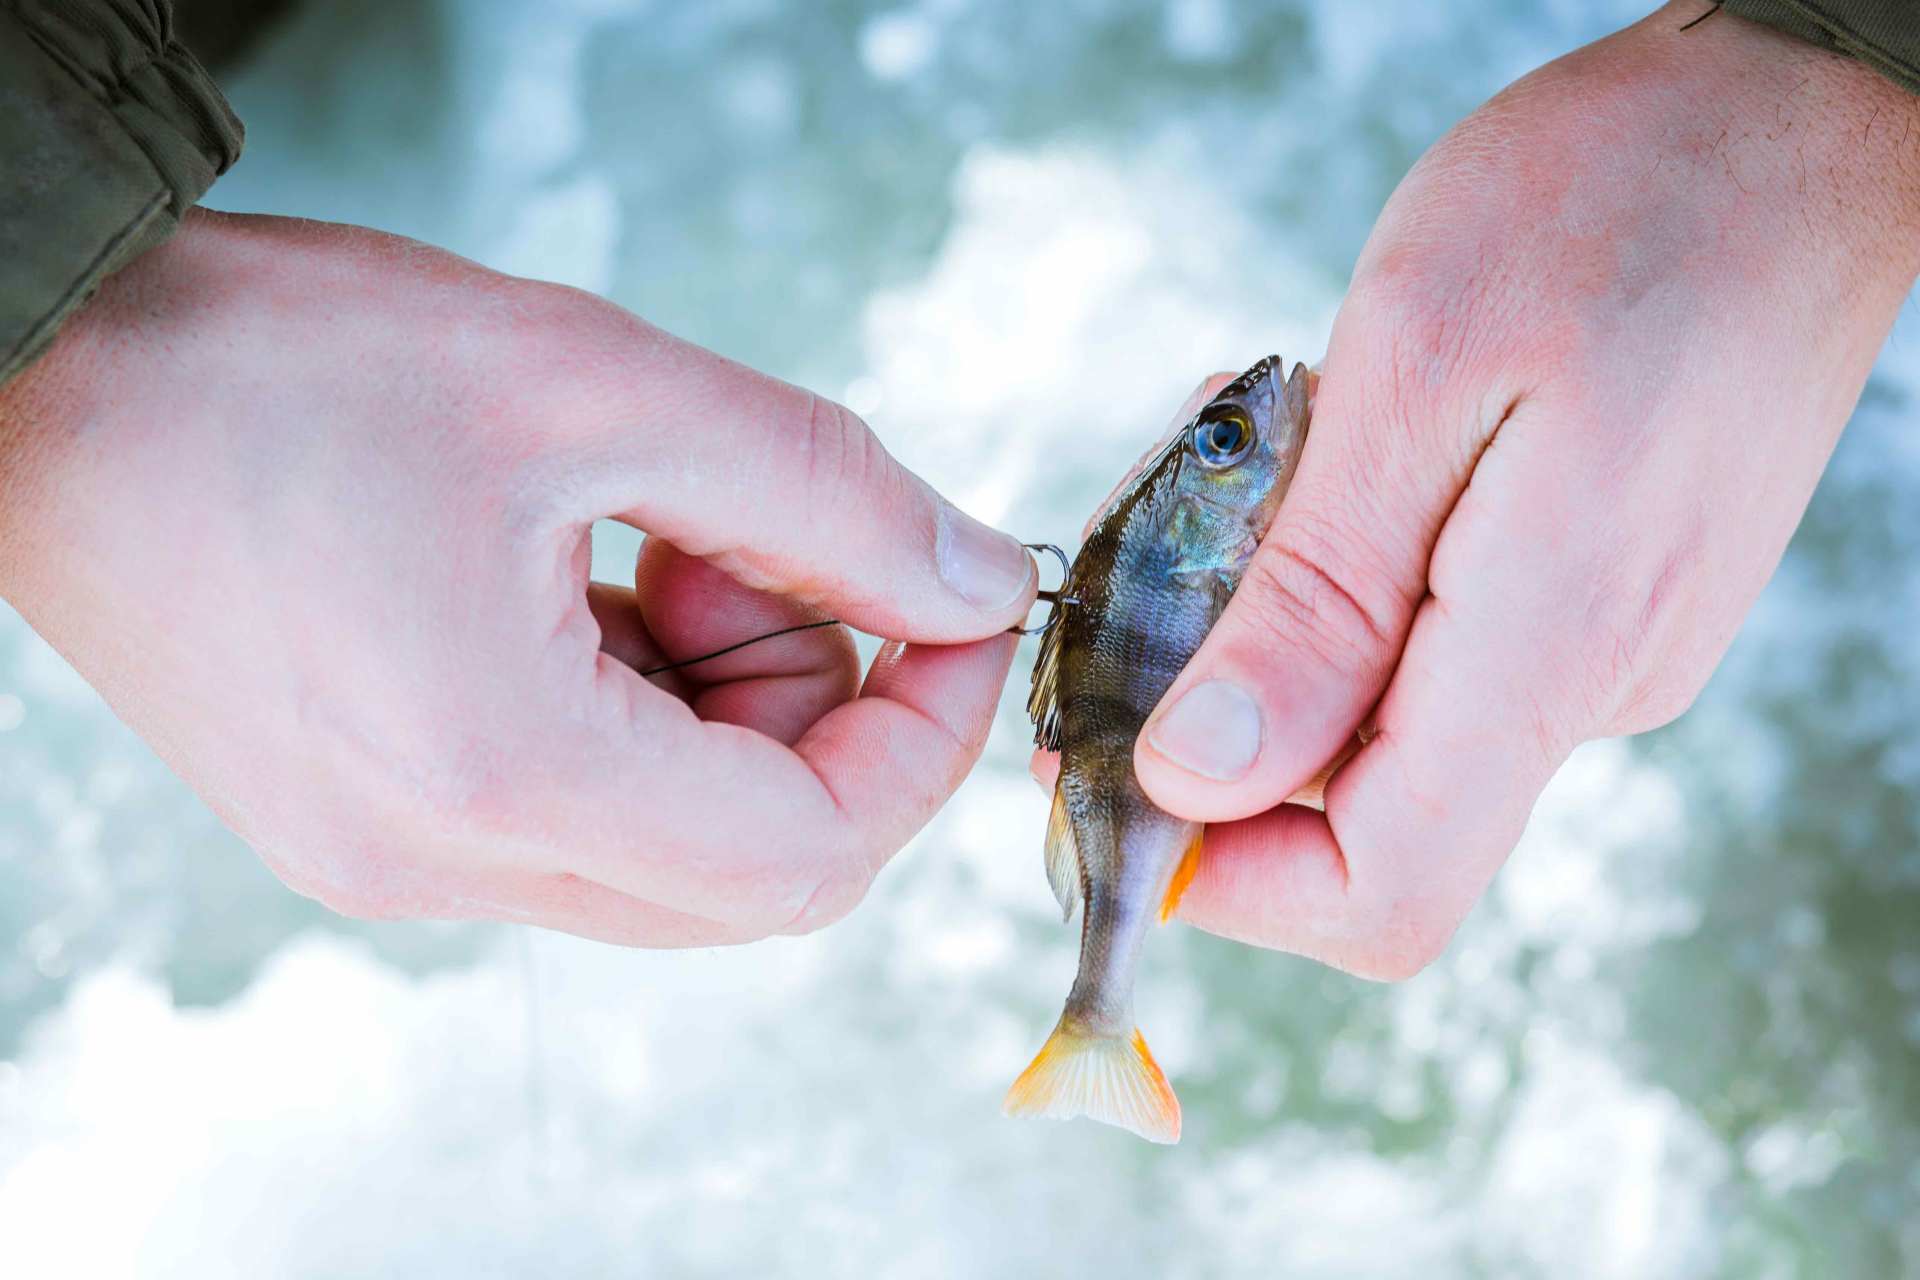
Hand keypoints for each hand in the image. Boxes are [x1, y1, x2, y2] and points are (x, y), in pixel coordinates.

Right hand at [0, 210, 1035, 945]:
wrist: (41, 372)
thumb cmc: (282, 362)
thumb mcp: (597, 385)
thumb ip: (823, 495)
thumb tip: (973, 582)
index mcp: (501, 774)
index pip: (810, 852)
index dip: (926, 738)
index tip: (959, 610)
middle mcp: (443, 863)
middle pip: (750, 865)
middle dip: (812, 700)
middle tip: (741, 540)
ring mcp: (396, 860)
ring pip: (668, 840)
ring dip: (718, 694)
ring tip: (637, 534)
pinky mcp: (369, 823)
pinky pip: (576, 811)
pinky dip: (631, 703)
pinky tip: (569, 570)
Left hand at [1129, 5, 1919, 977]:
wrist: (1797, 123)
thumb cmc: (1621, 196)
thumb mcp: (1422, 364)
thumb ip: (1313, 597)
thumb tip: (1197, 777)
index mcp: (1551, 647)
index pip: (1378, 895)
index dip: (1228, 876)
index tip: (1115, 757)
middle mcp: (1590, 687)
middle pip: (1358, 815)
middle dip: (1222, 702)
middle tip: (1171, 530)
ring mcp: (1606, 649)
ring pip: (1385, 717)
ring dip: (1281, 612)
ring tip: (1271, 442)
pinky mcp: (1600, 599)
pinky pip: (1439, 643)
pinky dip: (1353, 568)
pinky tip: (1342, 443)